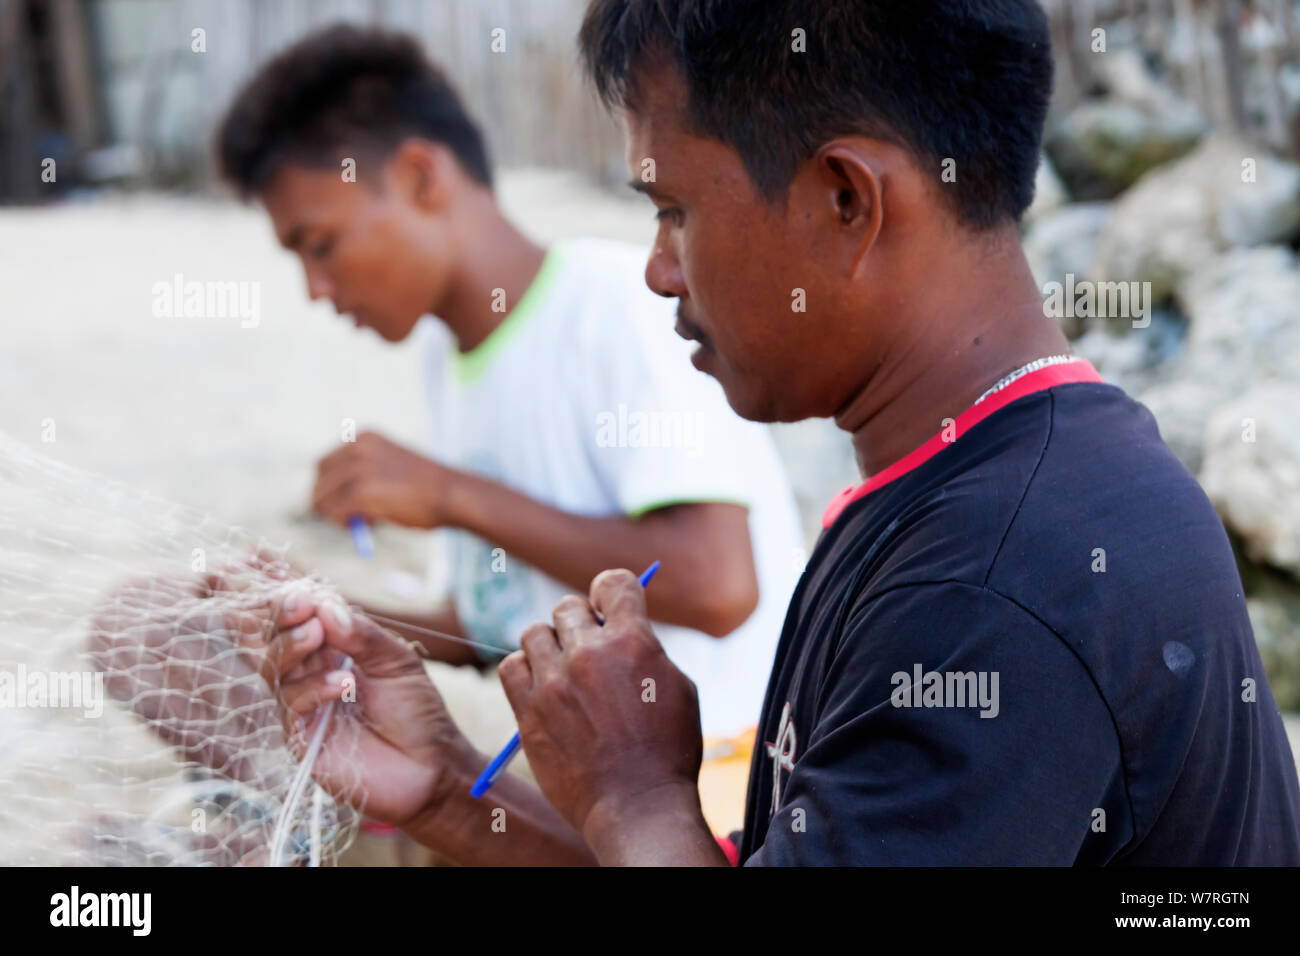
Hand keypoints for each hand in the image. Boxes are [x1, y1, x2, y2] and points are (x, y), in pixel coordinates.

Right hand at [263, 589, 472, 825]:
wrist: (430, 766)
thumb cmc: (416, 711)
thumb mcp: (398, 660)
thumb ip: (363, 634)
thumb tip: (326, 608)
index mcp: (332, 650)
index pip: (298, 620)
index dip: (293, 603)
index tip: (304, 592)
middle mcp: (310, 674)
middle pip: (275, 639)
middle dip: (283, 618)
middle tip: (303, 606)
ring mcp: (303, 707)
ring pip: (274, 670)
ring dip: (292, 647)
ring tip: (318, 637)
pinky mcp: (301, 739)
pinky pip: (291, 707)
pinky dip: (313, 688)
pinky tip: (342, 684)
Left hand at [311, 431, 453, 528]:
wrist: (452, 494)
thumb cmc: (427, 488)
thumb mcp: (390, 467)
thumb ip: (362, 476)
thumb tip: (332, 499)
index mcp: (364, 438)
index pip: (326, 462)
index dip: (328, 486)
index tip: (336, 503)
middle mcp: (357, 448)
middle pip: (319, 478)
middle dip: (326, 501)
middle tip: (344, 519)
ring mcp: (358, 469)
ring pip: (324, 498)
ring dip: (338, 515)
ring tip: (369, 521)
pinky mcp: (360, 492)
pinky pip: (337, 514)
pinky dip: (347, 524)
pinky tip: (372, 524)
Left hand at [498, 569, 704, 843]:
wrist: (636, 805)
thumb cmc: (667, 750)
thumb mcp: (678, 687)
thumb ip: (647, 650)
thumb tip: (624, 629)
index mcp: (632, 641)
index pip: (612, 582)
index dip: (612, 591)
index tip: (610, 607)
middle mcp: (589, 654)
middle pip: (568, 607)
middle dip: (580, 623)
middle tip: (590, 649)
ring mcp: (554, 681)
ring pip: (535, 633)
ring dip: (550, 646)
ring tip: (564, 671)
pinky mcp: (528, 710)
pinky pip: (510, 666)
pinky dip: (525, 671)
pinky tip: (542, 687)